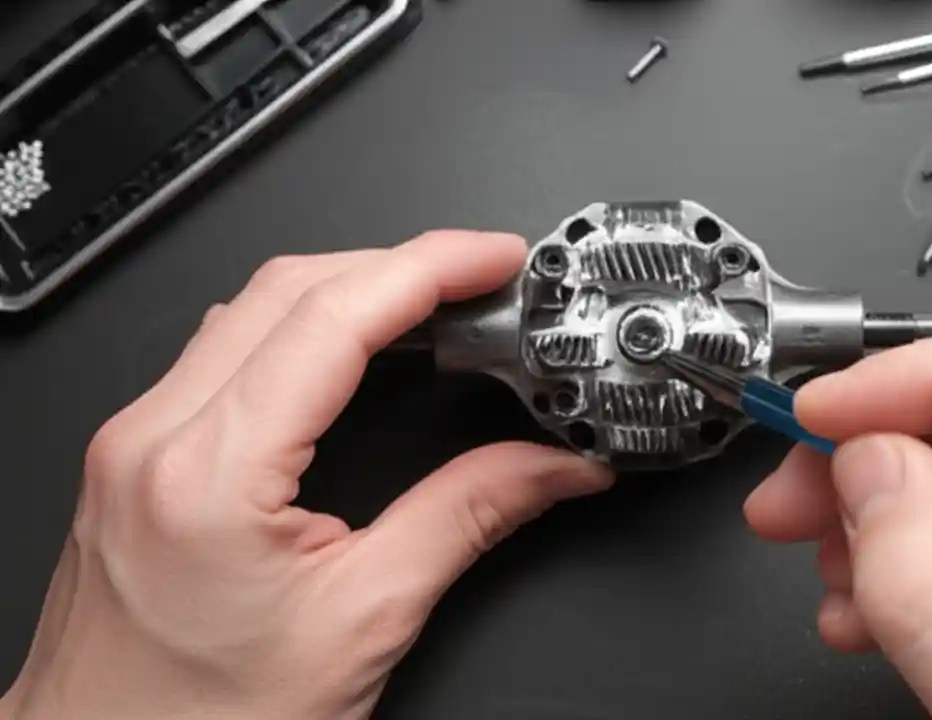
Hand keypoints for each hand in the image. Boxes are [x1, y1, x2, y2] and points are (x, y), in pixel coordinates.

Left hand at [0, 232, 612, 719]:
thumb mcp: (364, 623)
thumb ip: (467, 521)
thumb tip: (552, 468)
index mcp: (208, 474)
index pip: (333, 317)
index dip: (430, 268)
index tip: (497, 259)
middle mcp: (153, 439)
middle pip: (288, 288)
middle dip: (399, 264)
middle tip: (485, 279)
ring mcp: (133, 442)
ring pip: (251, 309)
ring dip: (349, 288)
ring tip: (434, 306)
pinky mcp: (136, 457)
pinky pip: (224, 351)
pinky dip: (303, 327)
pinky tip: (353, 350)